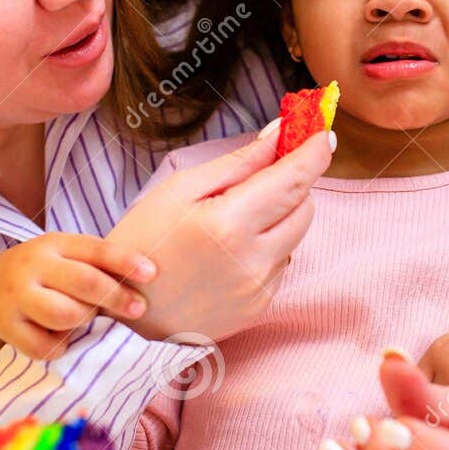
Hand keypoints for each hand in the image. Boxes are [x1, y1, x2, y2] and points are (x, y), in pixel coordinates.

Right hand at [0, 233, 156, 362]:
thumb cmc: (43, 276)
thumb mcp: (64, 258)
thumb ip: (96, 265)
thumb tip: (146, 278)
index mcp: (54, 244)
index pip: (95, 249)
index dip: (125, 261)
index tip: (152, 274)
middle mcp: (33, 266)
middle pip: (84, 282)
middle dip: (117, 297)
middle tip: (138, 309)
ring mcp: (17, 296)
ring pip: (65, 315)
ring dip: (84, 321)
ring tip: (83, 320)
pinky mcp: (6, 326)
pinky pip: (46, 345)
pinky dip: (60, 346)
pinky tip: (61, 340)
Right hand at [106, 127, 331, 342]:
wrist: (127, 318)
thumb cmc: (143, 244)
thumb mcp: (179, 190)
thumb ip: (237, 163)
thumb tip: (279, 135)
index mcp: (231, 223)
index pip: (295, 178)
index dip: (314, 150)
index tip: (321, 131)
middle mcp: (255, 258)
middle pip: (305, 206)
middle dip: (294, 182)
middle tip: (267, 168)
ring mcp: (261, 287)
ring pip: (296, 235)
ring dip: (280, 215)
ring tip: (236, 215)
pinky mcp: (261, 305)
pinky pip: (281, 263)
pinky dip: (267, 246)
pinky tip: (231, 249)